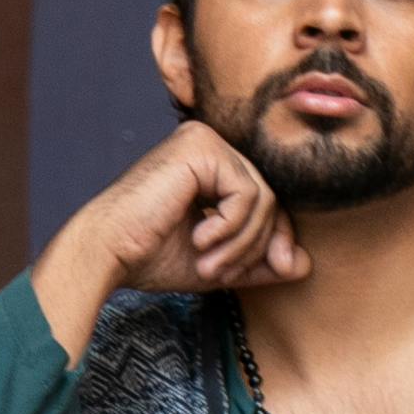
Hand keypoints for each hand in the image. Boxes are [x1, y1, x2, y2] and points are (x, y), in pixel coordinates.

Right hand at [30, 117, 307, 359]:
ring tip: (209, 262)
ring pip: (264, 196)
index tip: (275, 269)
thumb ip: (260, 260)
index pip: (267, 198)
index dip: (276, 238)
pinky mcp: (201, 148)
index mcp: (211, 165)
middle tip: (222, 273)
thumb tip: (305, 264)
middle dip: (257, 244)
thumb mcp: (220, 261)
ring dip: (242, 241)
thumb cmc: (151, 256)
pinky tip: (199, 238)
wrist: (107, 253)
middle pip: (270, 197)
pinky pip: (247, 193)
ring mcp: (205, 141)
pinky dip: (231, 226)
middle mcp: (210, 144)